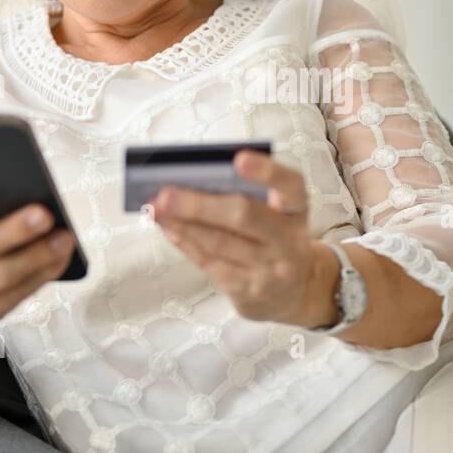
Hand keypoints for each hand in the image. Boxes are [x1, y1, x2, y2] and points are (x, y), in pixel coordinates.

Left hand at [151, 150, 330, 325]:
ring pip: (218, 242)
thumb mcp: (276, 216)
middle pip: (244, 216)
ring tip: (155, 207)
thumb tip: (194, 180)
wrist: (295, 293)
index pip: (290, 186)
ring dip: (182, 223)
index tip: (238, 159)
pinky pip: (209, 263)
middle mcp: (289, 242)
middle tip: (166, 192)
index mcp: (296, 211)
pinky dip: (184, 242)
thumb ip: (249, 197)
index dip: (267, 172)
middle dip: (200, 204)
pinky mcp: (248, 293)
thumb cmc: (274, 240)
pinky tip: (167, 227)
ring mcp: (270, 271)